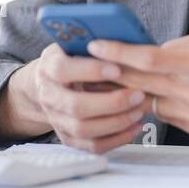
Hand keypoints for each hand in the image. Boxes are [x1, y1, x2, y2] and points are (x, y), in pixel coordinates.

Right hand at [10, 43, 148, 152]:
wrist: (50, 84)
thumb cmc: (71, 58)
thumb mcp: (75, 43)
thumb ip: (93, 43)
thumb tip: (124, 41)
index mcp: (48, 67)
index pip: (63, 70)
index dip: (90, 71)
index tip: (117, 68)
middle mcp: (48, 96)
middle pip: (76, 106)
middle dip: (111, 102)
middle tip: (138, 94)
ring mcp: (56, 119)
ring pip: (84, 129)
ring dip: (116, 122)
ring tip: (139, 110)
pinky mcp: (68, 137)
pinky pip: (92, 146)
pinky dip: (116, 139)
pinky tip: (134, 126)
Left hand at [86, 28, 188, 139]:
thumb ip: (178, 46)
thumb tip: (149, 52)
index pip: (145, 59)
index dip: (116, 52)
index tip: (96, 46)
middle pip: (140, 83)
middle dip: (114, 73)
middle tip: (94, 65)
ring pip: (150, 102)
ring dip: (136, 91)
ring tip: (122, 80)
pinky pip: (168, 116)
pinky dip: (162, 104)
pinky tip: (164, 94)